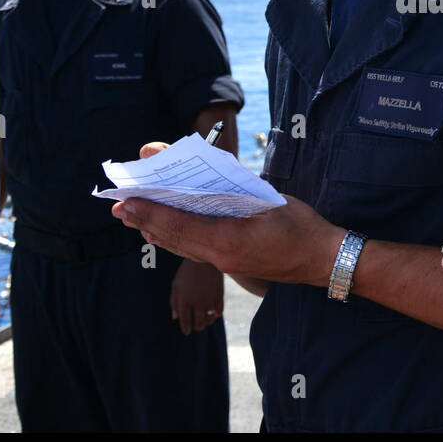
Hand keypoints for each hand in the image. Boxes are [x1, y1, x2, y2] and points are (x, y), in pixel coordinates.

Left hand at [115, 140, 344, 285]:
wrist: (324, 261)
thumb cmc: (302, 227)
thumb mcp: (269, 200)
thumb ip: (235, 190)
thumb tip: (206, 176)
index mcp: (228, 240)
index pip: (180, 223)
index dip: (151, 211)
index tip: (128, 201)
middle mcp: (221, 256)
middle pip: (174, 236)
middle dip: (145, 220)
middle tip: (118, 207)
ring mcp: (225, 264)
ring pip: (182, 246)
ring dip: (156, 230)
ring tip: (133, 219)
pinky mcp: (232, 265)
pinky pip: (195, 252)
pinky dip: (176, 240)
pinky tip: (166, 233)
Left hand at [170, 259, 223, 334]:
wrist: (204, 259)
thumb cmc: (186, 272)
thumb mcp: (176, 285)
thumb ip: (174, 302)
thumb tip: (176, 318)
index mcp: (184, 300)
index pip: (185, 322)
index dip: (186, 329)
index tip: (187, 331)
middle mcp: (197, 302)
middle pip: (198, 324)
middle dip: (196, 327)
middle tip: (196, 327)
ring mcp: (209, 300)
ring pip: (209, 320)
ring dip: (206, 322)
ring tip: (204, 321)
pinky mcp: (219, 296)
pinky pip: (219, 312)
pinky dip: (216, 315)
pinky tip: (213, 314)